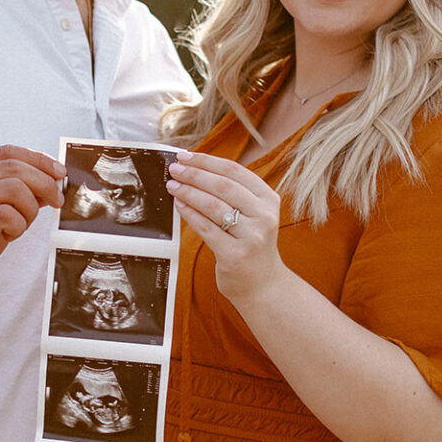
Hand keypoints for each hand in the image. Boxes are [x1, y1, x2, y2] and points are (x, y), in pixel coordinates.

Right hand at [0, 144, 65, 300]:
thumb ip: (21, 190)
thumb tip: (53, 179)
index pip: (7, 152)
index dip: (38, 159)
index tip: (60, 173)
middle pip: (14, 168)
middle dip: (44, 184)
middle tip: (56, 201)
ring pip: (14, 190)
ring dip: (29, 210)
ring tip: (21, 224)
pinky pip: (6, 215)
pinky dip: (18, 225)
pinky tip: (9, 234)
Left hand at [167, 151, 283, 304]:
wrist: (264, 285)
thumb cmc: (252, 244)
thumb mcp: (254, 214)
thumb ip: (235, 193)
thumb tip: (196, 169)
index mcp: (269, 199)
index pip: (235, 171)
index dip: (207, 161)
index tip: (186, 156)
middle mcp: (264, 216)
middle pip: (223, 186)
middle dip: (194, 174)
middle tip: (174, 169)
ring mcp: (251, 236)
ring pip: (213, 206)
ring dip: (189, 192)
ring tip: (172, 186)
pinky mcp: (235, 255)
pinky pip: (206, 229)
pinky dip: (190, 214)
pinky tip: (179, 206)